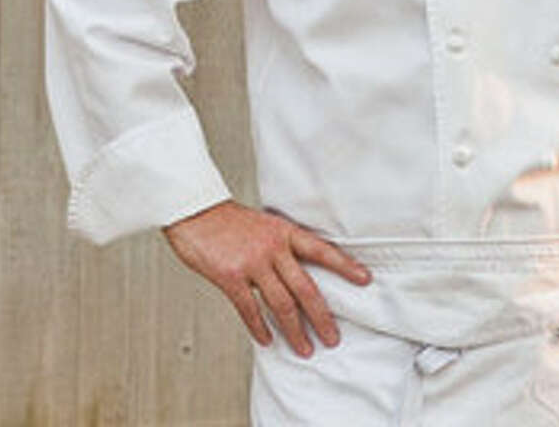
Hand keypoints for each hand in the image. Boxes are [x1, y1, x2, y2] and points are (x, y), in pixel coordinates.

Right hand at [162, 201, 370, 355]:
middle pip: (305, 288)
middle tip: (333, 337)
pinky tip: (267, 340)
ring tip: (304, 348)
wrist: (193, 210)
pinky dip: (259, 328)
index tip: (365, 279)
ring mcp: (251, 263)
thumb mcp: (261, 224)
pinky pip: (250, 309)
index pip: (321, 250)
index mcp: (282, 232)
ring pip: (281, 304)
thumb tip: (296, 272)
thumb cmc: (224, 220)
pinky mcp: (230, 276)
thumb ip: (279, 245)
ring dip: (295, 330)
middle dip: (321, 317)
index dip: (344, 265)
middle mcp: (271, 247)